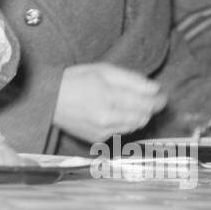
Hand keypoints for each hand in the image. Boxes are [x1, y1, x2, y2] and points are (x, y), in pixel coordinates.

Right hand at [52, 63, 166, 143]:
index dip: (159, 100)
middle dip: (147, 108)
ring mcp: (103, 131)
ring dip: (136, 116)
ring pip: (133, 126)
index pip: (148, 104)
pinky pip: (120, 132)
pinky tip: (111, 113)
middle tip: (144, 97)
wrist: (49, 99)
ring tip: (125, 104)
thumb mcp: (103, 70)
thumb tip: (155, 89)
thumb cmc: (75, 79)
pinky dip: (122, 123)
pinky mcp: (97, 139)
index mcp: (111, 98)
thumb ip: (131, 80)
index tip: (161, 95)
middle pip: (143, 117)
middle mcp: (109, 119)